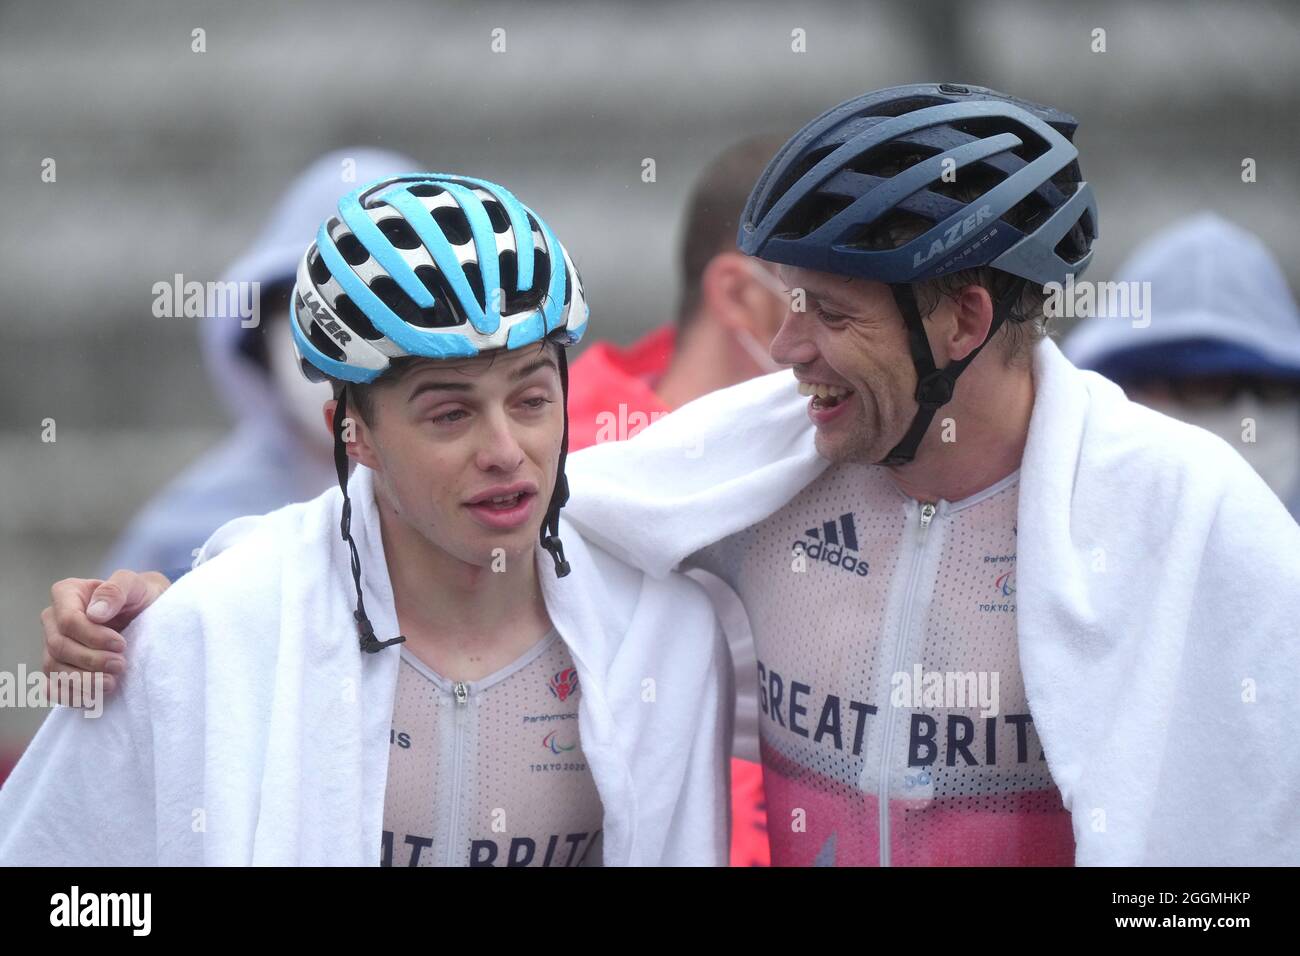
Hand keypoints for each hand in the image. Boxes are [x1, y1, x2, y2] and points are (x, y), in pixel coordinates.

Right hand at [41, 570, 170, 702]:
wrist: (147, 613)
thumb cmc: (139, 595)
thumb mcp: (135, 585)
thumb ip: (116, 590)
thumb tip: (95, 613)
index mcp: (66, 594)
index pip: (68, 621)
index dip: (93, 637)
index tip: (121, 644)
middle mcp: (53, 620)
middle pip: (60, 647)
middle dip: (91, 660)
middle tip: (120, 665)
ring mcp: (53, 645)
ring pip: (54, 668)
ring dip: (82, 681)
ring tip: (111, 683)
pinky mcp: (60, 667)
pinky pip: (53, 687)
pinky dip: (70, 695)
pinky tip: (93, 697)